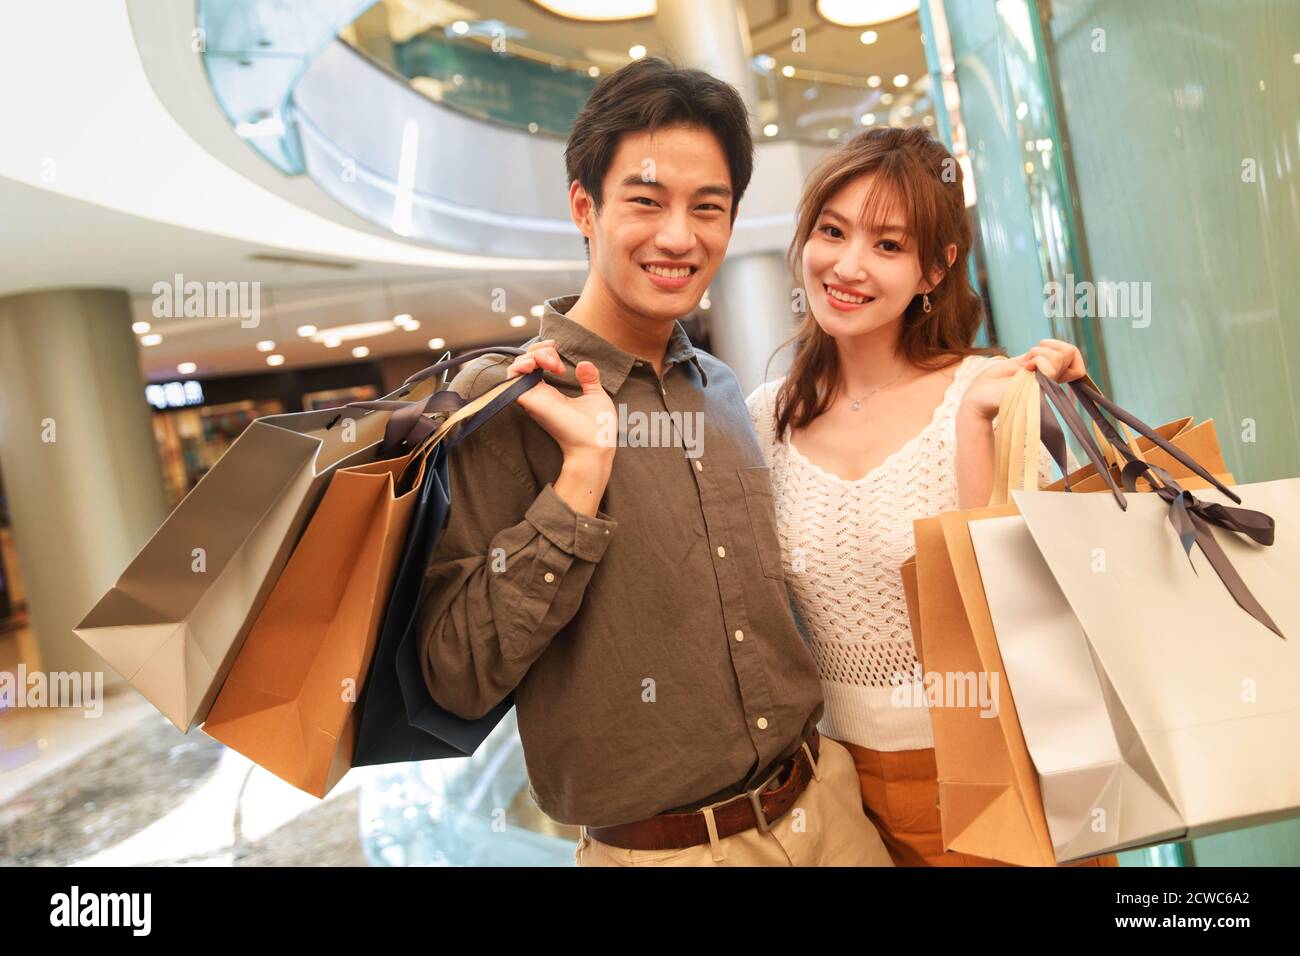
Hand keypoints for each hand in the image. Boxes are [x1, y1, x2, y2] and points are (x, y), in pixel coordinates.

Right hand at [505, 339, 616, 464]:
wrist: (596, 444)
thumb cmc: (598, 427)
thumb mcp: (596, 395)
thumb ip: (590, 379)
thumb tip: (584, 364)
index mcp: (553, 393)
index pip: (537, 365)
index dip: (544, 350)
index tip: (559, 350)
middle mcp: (539, 394)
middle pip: (525, 362)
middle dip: (539, 350)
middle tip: (557, 359)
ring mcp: (534, 398)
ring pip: (516, 368)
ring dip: (531, 356)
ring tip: (551, 363)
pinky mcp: (530, 402)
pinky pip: (511, 380)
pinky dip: (520, 367)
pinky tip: (537, 366)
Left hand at [959, 338, 1086, 420]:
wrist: (978, 398)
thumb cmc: (994, 382)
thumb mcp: (1019, 364)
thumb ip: (1038, 358)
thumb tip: (1053, 351)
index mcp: (1048, 373)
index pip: (1073, 355)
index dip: (1060, 347)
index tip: (1035, 353)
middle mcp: (1052, 380)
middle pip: (1070, 352)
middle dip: (1046, 348)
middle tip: (1026, 361)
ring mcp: (1048, 385)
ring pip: (1062, 356)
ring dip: (1039, 353)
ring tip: (1023, 367)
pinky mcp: (1041, 389)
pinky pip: (1051, 366)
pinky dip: (1037, 360)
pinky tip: (1023, 369)